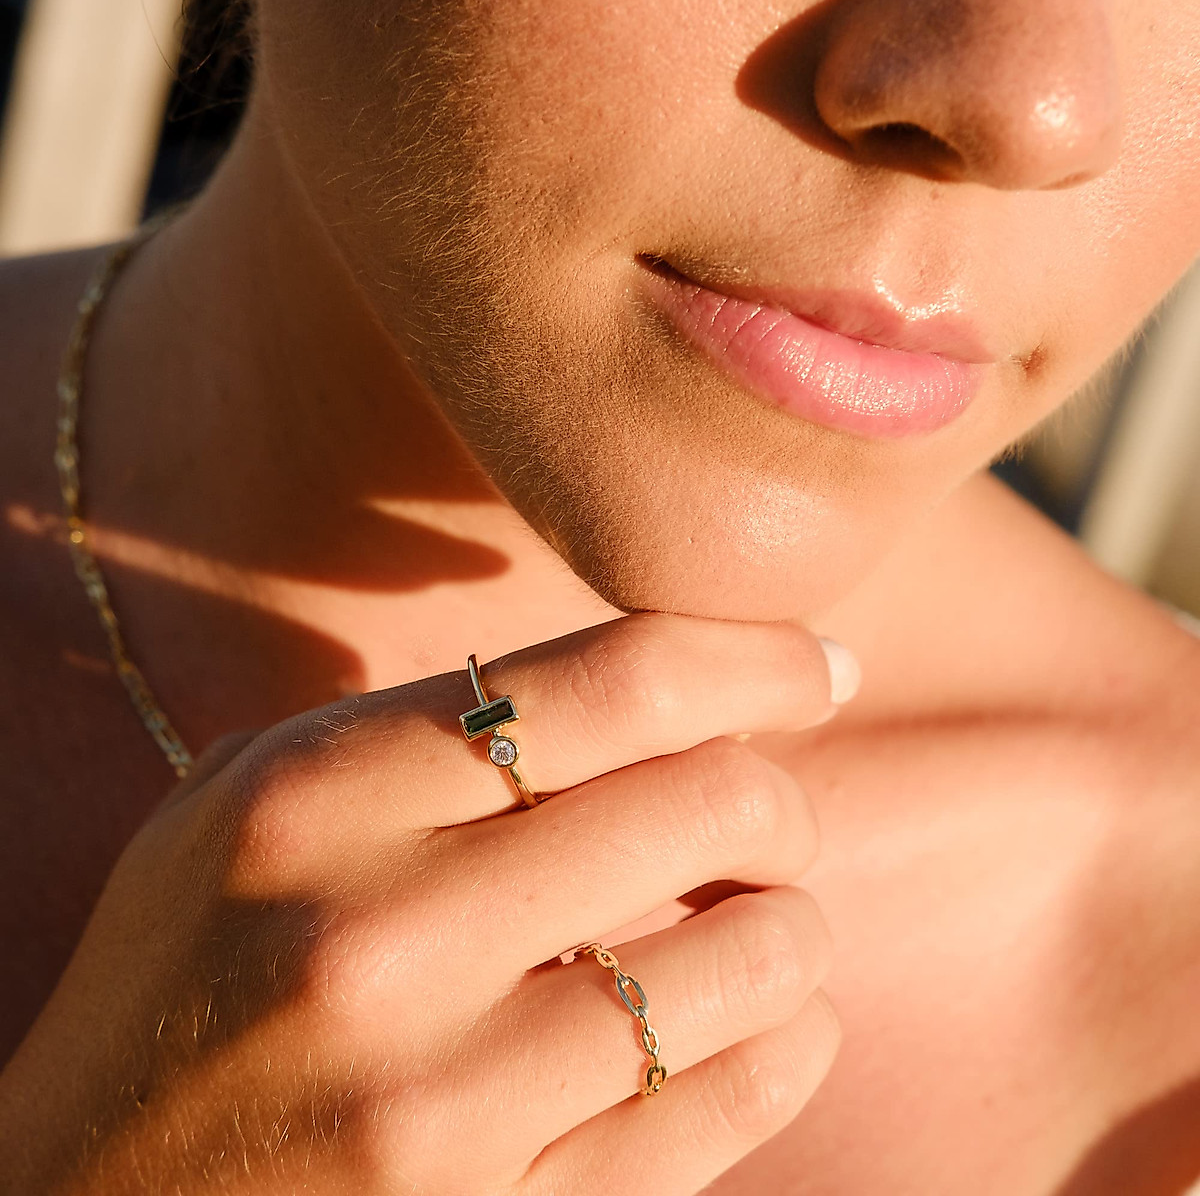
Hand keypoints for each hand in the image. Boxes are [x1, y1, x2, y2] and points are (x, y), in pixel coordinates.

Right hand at [0, 612, 851, 1194]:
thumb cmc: (190, 983)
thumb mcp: (249, 810)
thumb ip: (420, 731)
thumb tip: (644, 689)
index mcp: (316, 797)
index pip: (613, 678)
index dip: (753, 657)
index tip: (818, 666)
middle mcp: (378, 936)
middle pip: (710, 800)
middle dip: (776, 801)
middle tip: (764, 819)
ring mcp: (439, 1103)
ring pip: (748, 960)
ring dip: (790, 929)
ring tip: (756, 927)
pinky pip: (723, 1111)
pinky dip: (787, 1047)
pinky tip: (767, 1026)